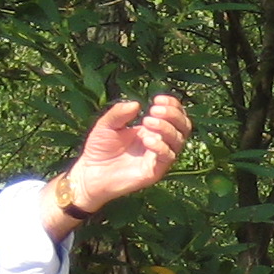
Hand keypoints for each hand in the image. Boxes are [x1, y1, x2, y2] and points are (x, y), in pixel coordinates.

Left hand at [66, 94, 193, 209]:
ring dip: (166, 127)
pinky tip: (147, 140)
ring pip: (178, 140)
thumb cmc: (99, 148)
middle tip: (155, 109)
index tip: (157, 99)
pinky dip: (161, 146)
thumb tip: (137, 104)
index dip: (172, 105)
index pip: (174, 115)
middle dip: (174, 114)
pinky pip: (168, 157)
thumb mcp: (106, 124)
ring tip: (147, 121)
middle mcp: (159, 142)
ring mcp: (158, 157)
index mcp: (151, 130)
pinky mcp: (154, 171)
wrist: (90, 173)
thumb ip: (119, 112)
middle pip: (183, 126)